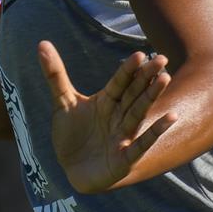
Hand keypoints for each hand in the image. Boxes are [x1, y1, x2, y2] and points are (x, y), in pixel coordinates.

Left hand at [37, 42, 175, 192]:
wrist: (72, 169)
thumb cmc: (72, 134)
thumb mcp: (62, 102)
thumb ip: (55, 74)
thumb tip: (41, 43)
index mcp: (106, 101)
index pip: (119, 82)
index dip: (128, 70)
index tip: (140, 54)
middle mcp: (118, 116)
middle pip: (133, 93)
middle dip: (146, 77)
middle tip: (161, 58)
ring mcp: (123, 136)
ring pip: (138, 112)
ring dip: (151, 97)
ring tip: (165, 78)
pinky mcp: (124, 157)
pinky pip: (141, 144)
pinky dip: (154, 132)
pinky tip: (171, 118)